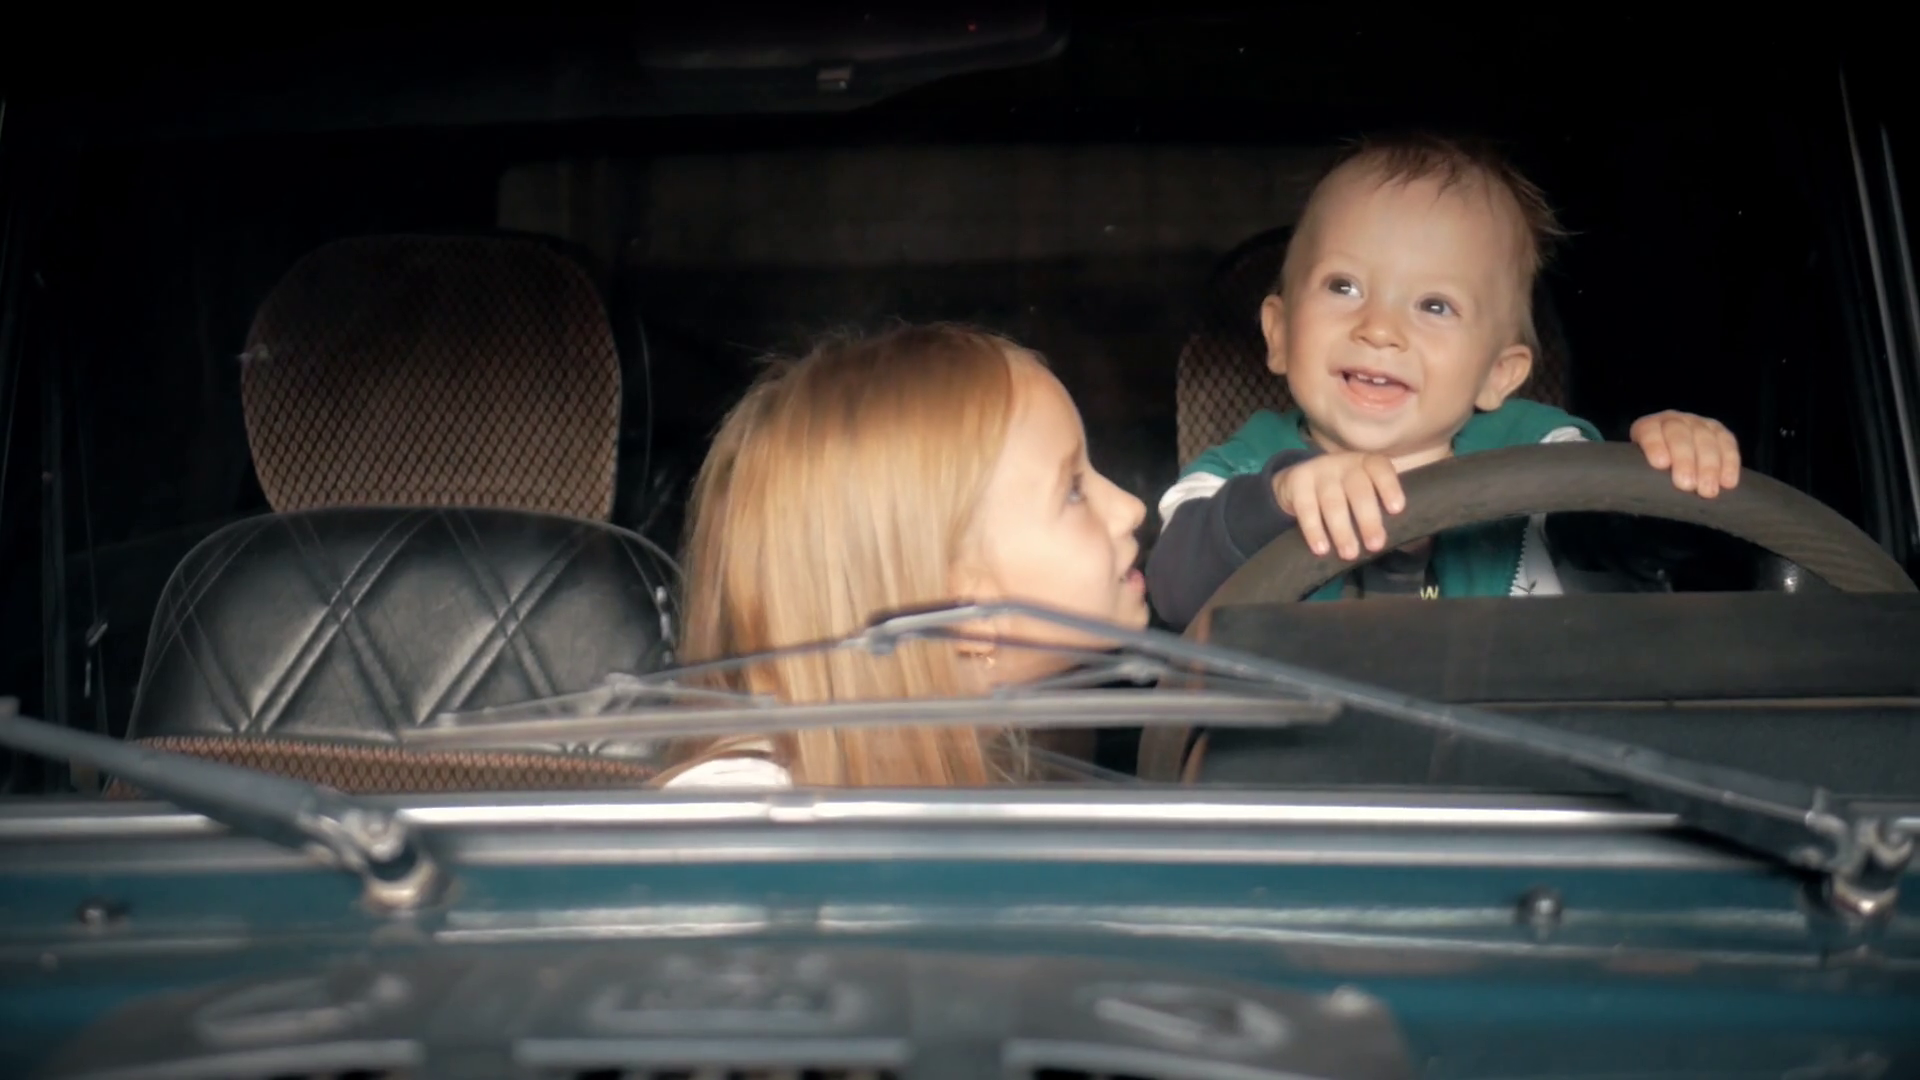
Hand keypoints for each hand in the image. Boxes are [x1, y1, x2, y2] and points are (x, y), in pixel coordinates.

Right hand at [1273, 452, 1405, 559]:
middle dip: (1368, 519)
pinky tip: (1321, 548)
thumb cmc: (1344, 492)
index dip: (1389, 487)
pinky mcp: (1297, 482)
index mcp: (1366, 463)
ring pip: (1332, 502)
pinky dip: (1314, 531)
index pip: (1380, 469)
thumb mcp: (1364, 490)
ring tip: (1350, 554)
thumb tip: (1410, 541)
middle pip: (1358, 490)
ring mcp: (1319, 471)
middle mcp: (1344, 463)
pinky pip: (1306, 509)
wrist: (1298, 480)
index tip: (1397, 509)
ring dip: (1342, 530)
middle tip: (1375, 546)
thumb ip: (1381, 508)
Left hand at [1629, 411, 1741, 497]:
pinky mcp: (1720, 432)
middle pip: (1680, 434)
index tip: (1661, 464)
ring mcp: (1698, 424)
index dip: (1655, 445)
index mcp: (1648, 427)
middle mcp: (1673, 421)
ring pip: (1706, 439)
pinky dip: (1730, 464)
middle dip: (1685, 460)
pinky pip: (1728, 444)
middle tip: (1687, 485)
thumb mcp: (1642, 470)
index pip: (1650, 431)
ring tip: (1708, 490)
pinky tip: (1728, 482)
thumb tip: (1636, 495)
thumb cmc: (1653, 472)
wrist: (1673, 463)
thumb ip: (1641, 475)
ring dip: (1709, 466)